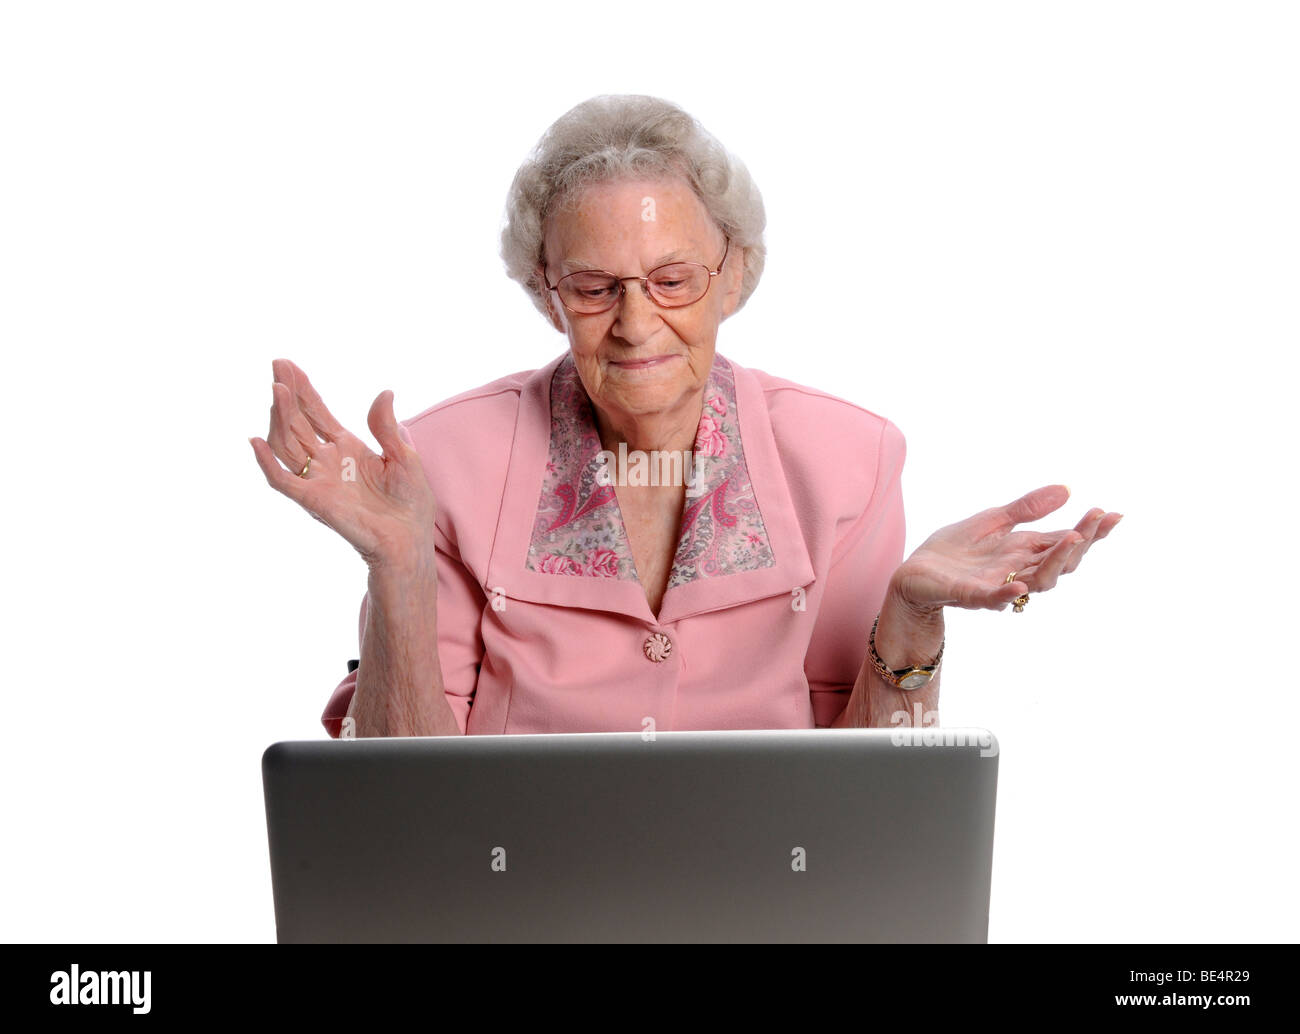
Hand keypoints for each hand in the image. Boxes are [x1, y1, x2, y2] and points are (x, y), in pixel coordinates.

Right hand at [249, 359, 437, 570]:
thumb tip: (384, 393)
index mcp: (347, 447)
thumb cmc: (410, 503)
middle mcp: (327, 461)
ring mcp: (319, 480)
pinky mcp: (315, 500)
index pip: (317, 413)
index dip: (303, 389)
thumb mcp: (404, 457)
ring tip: (277, 390)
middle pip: (298, 423)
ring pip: (288, 444)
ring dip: (280, 418)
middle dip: (288, 395)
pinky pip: (284, 481)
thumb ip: (386, 427)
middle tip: (277, 366)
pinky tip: (256, 442)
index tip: (286, 364)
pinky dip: (268, 463)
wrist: (409, 539)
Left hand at [891, 485, 1121, 613]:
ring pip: (1036, 580)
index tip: (1114, 514)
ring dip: (1056, 562)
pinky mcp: (968, 595)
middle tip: (1097, 522)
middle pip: (1060, 562)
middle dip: (1082, 543)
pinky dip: (1007, 594)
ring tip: (1073, 539)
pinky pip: (992, 598)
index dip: (1091, 530)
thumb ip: (1026, 509)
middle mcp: (1018, 570)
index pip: (1064, 541)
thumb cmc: (955, 550)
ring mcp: (996, 585)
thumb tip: (1067, 490)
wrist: (914, 572)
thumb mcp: (993, 520)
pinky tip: (1021, 585)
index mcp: (1024, 551)